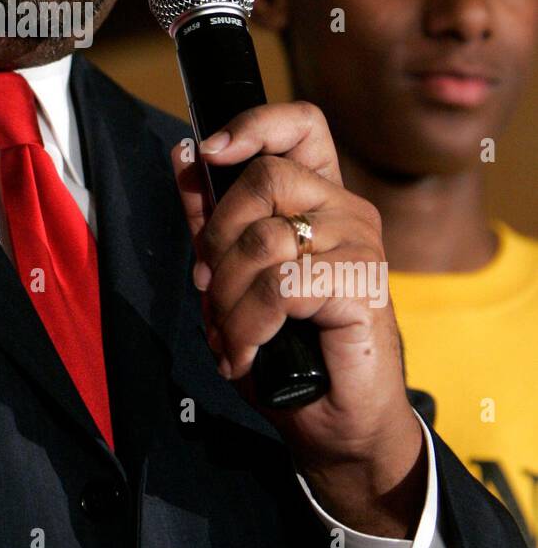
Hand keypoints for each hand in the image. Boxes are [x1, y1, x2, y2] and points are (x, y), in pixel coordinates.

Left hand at [171, 101, 425, 536]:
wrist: (333, 424)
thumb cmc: (287, 350)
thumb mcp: (233, 277)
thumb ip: (211, 217)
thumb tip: (184, 155)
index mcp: (320, 198)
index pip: (301, 125)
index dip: (255, 123)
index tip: (210, 149)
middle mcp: (346, 211)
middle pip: (264, 179)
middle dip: (218, 240)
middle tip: (212, 292)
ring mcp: (360, 245)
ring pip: (265, 238)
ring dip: (229, 297)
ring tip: (232, 334)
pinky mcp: (363, 286)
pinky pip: (281, 285)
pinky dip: (250, 324)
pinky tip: (250, 351)